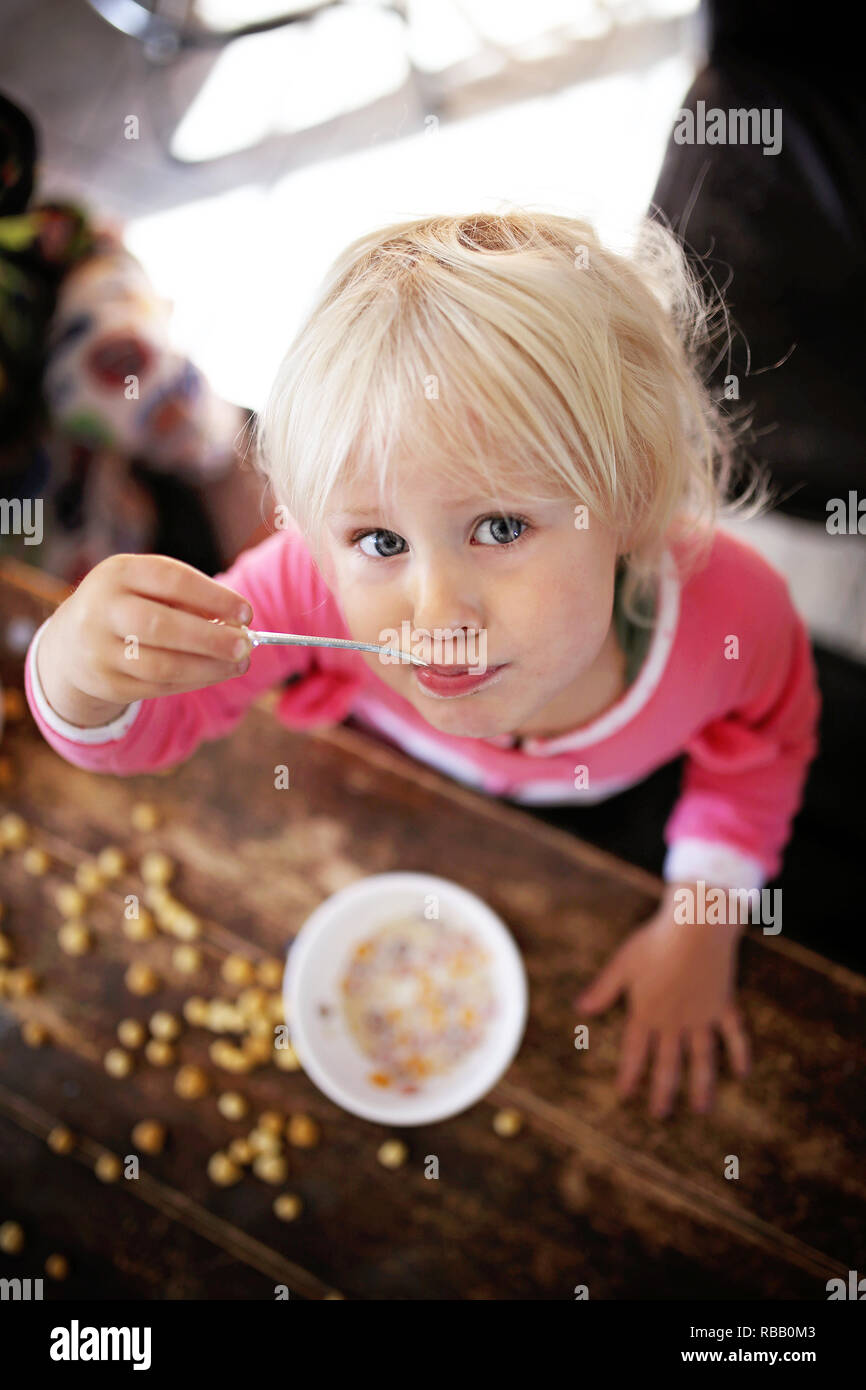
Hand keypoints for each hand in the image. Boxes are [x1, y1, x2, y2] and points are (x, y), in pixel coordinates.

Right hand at [36, 553, 254, 726]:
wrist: (71, 643)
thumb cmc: (129, 605)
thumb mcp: (147, 586)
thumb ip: (187, 598)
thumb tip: (238, 624)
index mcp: (118, 573)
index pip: (171, 580)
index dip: (213, 597)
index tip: (246, 612)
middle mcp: (102, 609)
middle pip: (161, 626)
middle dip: (211, 638)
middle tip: (246, 645)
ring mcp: (99, 649)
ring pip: (162, 665)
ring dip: (208, 667)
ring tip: (239, 663)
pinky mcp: (106, 683)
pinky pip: (158, 687)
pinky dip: (194, 681)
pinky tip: (215, 673)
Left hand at [574, 883, 749, 1117]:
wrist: (697, 926)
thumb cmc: (655, 941)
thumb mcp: (622, 964)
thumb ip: (603, 990)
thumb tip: (579, 1008)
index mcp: (647, 1012)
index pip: (636, 1052)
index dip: (630, 1074)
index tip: (625, 1094)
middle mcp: (675, 1021)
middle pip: (668, 1064)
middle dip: (663, 1091)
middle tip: (660, 1113)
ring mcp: (702, 1016)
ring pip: (702, 1059)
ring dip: (701, 1085)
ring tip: (701, 1108)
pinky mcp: (723, 1005)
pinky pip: (733, 1035)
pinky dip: (739, 1054)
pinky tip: (741, 1072)